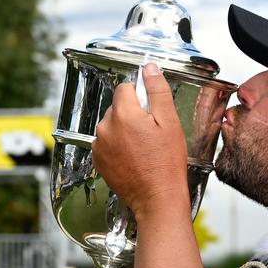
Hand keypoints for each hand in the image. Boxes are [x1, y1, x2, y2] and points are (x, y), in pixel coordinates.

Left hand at [92, 63, 189, 219]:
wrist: (157, 198)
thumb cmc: (166, 164)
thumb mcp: (169, 122)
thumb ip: (157, 91)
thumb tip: (149, 69)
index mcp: (123, 114)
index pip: (125, 88)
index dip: (140, 97)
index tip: (151, 113)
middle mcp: (105, 128)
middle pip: (118, 107)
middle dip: (132, 115)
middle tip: (151, 135)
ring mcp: (99, 145)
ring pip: (112, 126)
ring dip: (124, 132)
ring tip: (143, 149)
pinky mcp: (97, 160)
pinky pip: (107, 143)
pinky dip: (118, 147)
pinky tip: (133, 158)